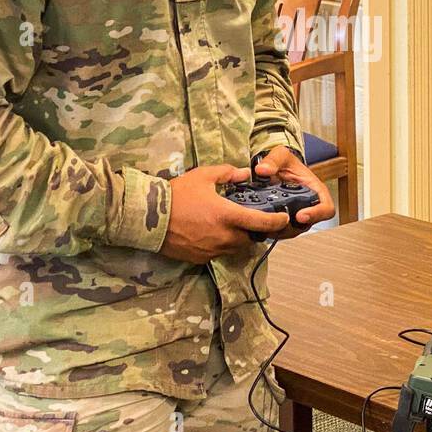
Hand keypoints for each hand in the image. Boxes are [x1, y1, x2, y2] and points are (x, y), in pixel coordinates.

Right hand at [160, 164, 288, 264]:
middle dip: (255, 230)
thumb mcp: (203, 176)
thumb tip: (245, 174)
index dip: (277, 221)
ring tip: (230, 224)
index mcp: (227, 216)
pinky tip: (212, 232)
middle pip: (251, 238)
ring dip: (238, 237)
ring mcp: (212, 250)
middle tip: (251, 218)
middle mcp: (224, 236)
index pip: (261, 223)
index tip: (284, 218)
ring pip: (235, 247)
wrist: (147, 217)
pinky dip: (221, 244)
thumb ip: (228, 174)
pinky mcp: (200, 258)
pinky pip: (219, 252)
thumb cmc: (176, 194)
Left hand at [252, 145, 334, 238]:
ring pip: (293, 231)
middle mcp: (310, 206)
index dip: (316, 214)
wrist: (277, 170)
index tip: (301, 216)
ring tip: (265, 221)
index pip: (326, 208)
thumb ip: (273, 160)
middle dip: (291, 226)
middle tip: (275, 221)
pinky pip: (281, 231)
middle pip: (307, 224)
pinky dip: (271, 229)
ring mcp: (298, 216)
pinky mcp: (286, 222)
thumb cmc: (286, 164)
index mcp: (316, 190)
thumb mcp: (281, 155)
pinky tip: (261, 222)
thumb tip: (263, 170)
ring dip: (280, 229)